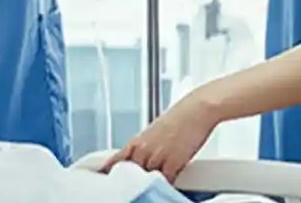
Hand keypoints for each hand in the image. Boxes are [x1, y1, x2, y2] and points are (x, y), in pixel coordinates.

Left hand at [100, 93, 219, 182]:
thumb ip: (146, 146)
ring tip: (145, 189)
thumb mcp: (155, 131)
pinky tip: (165, 187)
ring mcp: (157, 156)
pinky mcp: (173, 162)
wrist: (197, 109)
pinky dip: (165, 186)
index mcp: (138, 141)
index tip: (103, 175)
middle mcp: (144, 149)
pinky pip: (166, 181)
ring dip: (146, 184)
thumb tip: (142, 158)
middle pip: (130, 171)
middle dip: (129, 179)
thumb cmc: (180, 117)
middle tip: (125, 186)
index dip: (109, 169)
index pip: (117, 159)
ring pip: (145, 178)